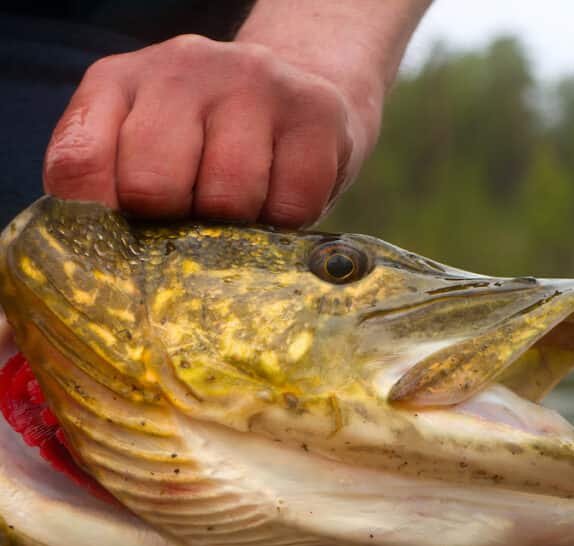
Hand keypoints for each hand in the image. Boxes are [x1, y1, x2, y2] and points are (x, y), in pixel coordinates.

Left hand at [43, 34, 374, 227]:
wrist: (303, 94)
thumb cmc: (213, 144)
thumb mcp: (146, 150)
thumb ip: (115, 190)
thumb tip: (111, 271)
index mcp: (119, 82)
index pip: (80, 164)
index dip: (99, 220)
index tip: (127, 244)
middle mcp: (181, 68)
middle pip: (154, 185)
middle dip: (176, 225)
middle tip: (197, 221)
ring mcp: (253, 82)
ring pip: (229, 198)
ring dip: (237, 228)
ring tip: (242, 212)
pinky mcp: (316, 110)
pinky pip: (293, 203)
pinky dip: (288, 222)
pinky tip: (282, 201)